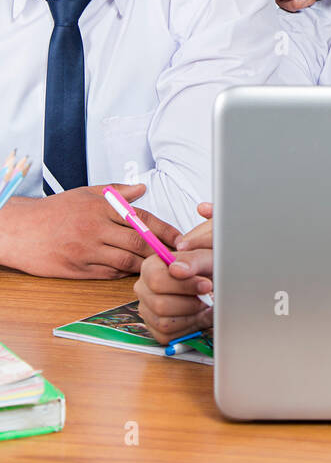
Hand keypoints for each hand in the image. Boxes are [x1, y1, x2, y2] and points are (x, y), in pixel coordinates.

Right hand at [0, 183, 180, 278]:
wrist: (20, 230)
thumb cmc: (53, 211)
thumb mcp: (85, 193)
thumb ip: (116, 192)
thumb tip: (141, 189)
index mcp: (100, 208)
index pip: (141, 218)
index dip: (164, 229)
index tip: (179, 237)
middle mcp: (95, 229)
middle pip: (138, 241)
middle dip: (160, 250)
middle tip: (175, 255)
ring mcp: (86, 251)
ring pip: (126, 261)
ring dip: (145, 264)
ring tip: (158, 265)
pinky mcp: (78, 269)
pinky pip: (108, 273)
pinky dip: (124, 273)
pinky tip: (132, 271)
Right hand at [135, 202, 213, 343]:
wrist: (216, 280)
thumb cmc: (210, 266)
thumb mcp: (208, 257)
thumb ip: (193, 260)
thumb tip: (177, 269)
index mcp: (151, 266)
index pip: (156, 280)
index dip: (184, 285)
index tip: (206, 284)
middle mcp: (145, 288)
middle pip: (159, 304)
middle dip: (190, 303)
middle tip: (208, 297)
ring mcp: (148, 309)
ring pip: (163, 322)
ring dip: (191, 316)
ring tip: (205, 305)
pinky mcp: (156, 328)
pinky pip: (167, 336)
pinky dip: (188, 328)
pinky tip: (199, 315)